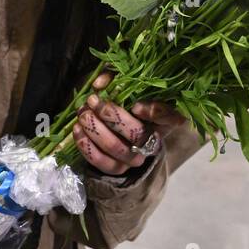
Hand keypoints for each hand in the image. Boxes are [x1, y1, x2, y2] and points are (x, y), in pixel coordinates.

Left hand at [72, 72, 187, 176]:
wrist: (123, 138)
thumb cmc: (127, 105)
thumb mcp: (128, 88)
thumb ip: (115, 78)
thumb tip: (99, 84)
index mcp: (165, 120)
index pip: (170, 118)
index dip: (155, 112)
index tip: (135, 105)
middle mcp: (153, 142)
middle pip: (136, 133)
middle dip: (111, 115)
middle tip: (93, 101)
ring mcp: (135, 158)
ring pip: (115, 147)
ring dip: (94, 129)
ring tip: (82, 114)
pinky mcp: (117, 169)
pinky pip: (100, 161)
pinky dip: (86, 145)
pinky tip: (77, 129)